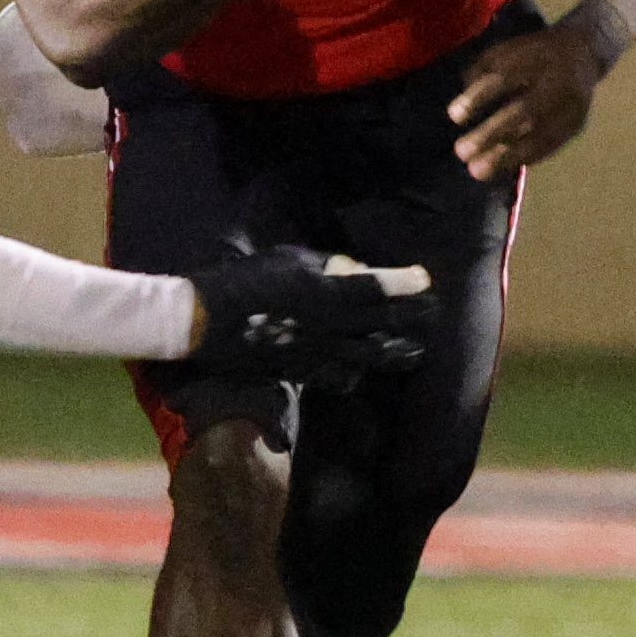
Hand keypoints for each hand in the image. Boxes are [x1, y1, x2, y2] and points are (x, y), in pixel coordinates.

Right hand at [185, 246, 436, 382]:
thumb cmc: (241, 281)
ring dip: (397, 351)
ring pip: (369, 356)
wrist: (202, 321)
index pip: (377, 288)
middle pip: (383, 324)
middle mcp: (327, 325)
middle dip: (412, 317)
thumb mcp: (284, 260)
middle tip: (433, 312)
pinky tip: (366, 370)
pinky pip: (339, 376)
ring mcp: (316, 352)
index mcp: (323, 292)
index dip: (405, 283)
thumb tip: (353, 270)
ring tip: (416, 350)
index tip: (424, 278)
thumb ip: (323, 265)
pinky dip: (358, 373)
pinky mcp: (300, 370)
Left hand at [448, 24, 601, 181]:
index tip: (454, 116)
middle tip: (461, 152)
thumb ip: (479, 73)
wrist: (582, 52)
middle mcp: (557, 82)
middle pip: (524, 111)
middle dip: (491, 134)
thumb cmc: (529, 55)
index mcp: (535, 58)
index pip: (504, 79)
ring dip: (507, 156)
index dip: (478, 98)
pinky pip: (551, 145)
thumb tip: (462, 107)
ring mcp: (572, 106)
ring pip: (540, 135)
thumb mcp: (504, 52)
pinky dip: (526, 157)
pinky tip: (502, 168)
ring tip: (477, 171)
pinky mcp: (578, 123)